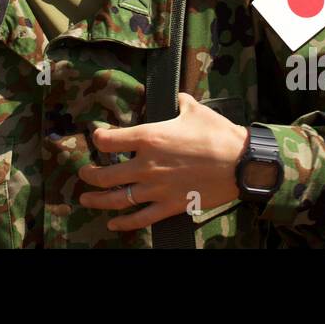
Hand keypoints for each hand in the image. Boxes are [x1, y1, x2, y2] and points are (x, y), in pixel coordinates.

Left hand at [77, 93, 249, 232]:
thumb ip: (180, 103)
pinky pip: (141, 218)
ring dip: (98, 200)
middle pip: (106, 174)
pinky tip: (114, 224)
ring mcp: (157, 188)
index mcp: (149, 137)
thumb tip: (178, 99)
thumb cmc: (218, 134)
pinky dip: (125, 223)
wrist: (240, 163)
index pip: (108, 140)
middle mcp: (146, 164)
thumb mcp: (195, 110)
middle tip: (83, 174)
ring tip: (86, 199)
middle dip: (90, 174)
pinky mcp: (170, 205)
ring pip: (118, 198)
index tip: (97, 138)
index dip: (98, 138)